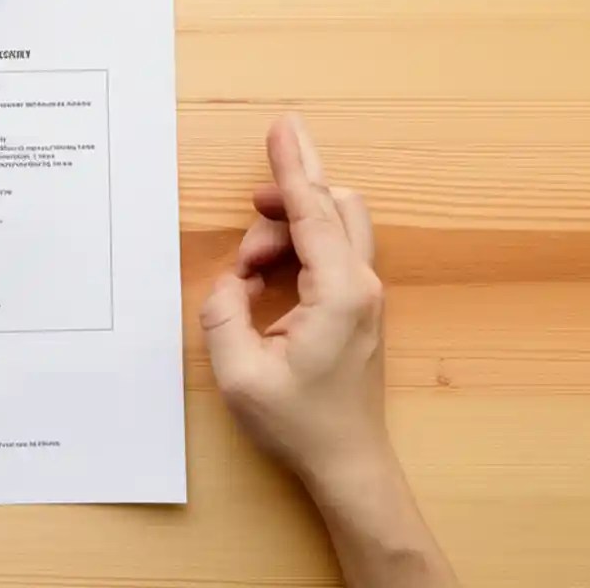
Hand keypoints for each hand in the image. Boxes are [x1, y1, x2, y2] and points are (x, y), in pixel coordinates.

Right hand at [200, 114, 384, 479]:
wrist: (348, 463)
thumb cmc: (299, 424)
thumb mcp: (239, 373)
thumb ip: (224, 312)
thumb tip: (231, 280)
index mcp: (339, 293)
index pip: (312, 212)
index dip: (291, 167)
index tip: (281, 127)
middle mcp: (362, 285)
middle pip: (333, 206)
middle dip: (287, 198)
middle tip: (249, 210)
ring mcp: (365, 295)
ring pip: (334, 227)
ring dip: (289, 230)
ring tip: (249, 269)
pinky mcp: (358, 307)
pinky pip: (332, 253)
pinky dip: (298, 249)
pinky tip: (267, 277)